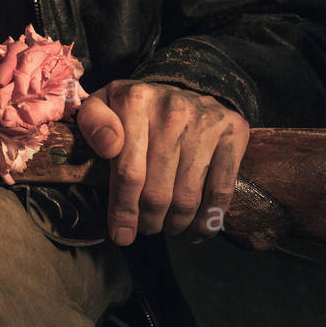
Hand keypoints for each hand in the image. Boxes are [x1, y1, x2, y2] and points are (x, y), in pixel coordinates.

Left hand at [76, 80, 247, 246]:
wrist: (181, 91)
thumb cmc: (132, 110)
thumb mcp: (102, 106)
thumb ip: (92, 124)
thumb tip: (108, 148)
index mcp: (134, 100)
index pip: (129, 171)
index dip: (124, 210)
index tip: (120, 234)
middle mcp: (173, 109)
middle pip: (158, 190)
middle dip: (148, 221)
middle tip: (145, 229)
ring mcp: (206, 121)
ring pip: (188, 196)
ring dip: (175, 224)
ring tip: (166, 227)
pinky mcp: (233, 133)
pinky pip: (221, 190)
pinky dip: (208, 219)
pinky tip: (194, 231)